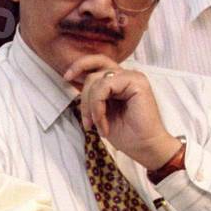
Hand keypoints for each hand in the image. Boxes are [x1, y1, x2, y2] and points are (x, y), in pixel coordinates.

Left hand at [63, 54, 180, 169]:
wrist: (144, 147)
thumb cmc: (126, 133)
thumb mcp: (101, 112)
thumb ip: (92, 95)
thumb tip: (73, 80)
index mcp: (119, 81)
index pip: (97, 63)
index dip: (80, 66)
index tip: (66, 78)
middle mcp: (126, 75)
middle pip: (94, 70)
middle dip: (83, 96)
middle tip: (85, 120)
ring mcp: (133, 77)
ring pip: (96, 80)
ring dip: (90, 106)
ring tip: (96, 126)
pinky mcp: (137, 82)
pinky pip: (105, 87)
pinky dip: (97, 107)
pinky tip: (103, 124)